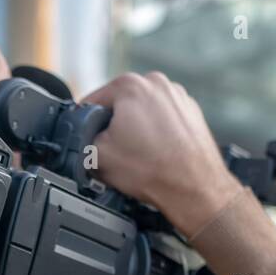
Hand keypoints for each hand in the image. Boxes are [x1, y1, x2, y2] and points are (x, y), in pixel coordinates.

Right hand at [82, 72, 240, 237]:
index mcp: (131, 86)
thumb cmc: (155, 172)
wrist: (194, 189)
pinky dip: (155, 134)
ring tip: (136, 156)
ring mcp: (178, 97)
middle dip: (112, 127)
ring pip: (141, 113)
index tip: (86, 140)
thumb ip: (81, 138)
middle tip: (113, 153)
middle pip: (119, 105)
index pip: (92, 101)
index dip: (84, 124)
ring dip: (134, 131)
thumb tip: (81, 137)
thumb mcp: (97, 156)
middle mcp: (157, 84)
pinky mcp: (191, 113)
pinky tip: (154, 154)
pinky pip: (162, 121)